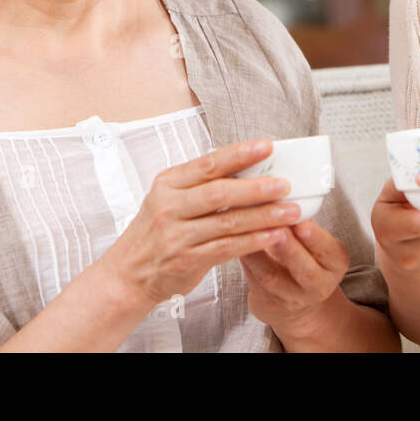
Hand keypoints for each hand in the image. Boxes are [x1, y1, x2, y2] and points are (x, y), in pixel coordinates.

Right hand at [104, 139, 304, 307]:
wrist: (129, 273)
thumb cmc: (156, 232)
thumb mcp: (169, 199)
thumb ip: (202, 185)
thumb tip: (249, 168)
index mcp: (168, 183)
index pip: (208, 164)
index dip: (239, 154)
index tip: (267, 146)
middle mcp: (169, 206)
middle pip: (220, 192)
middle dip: (257, 187)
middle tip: (285, 184)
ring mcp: (176, 235)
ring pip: (228, 222)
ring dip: (263, 216)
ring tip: (290, 212)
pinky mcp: (186, 260)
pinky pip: (226, 248)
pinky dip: (253, 242)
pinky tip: (273, 236)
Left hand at [240, 220, 349, 333]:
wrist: (294, 297)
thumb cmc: (304, 255)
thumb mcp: (314, 241)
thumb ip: (301, 222)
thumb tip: (279, 192)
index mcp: (335, 262)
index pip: (329, 250)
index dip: (316, 238)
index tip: (302, 224)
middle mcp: (319, 284)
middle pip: (304, 269)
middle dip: (289, 248)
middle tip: (278, 228)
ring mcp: (292, 297)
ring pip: (273, 277)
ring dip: (260, 255)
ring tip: (250, 234)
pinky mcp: (268, 302)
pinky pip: (253, 280)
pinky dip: (245, 260)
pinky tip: (236, 243)